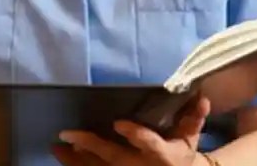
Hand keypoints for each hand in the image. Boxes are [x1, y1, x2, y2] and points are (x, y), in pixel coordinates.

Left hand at [53, 96, 210, 165]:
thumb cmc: (179, 153)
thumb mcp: (189, 138)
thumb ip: (193, 118)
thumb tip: (200, 97)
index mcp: (162, 154)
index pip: (149, 143)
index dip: (135, 135)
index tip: (118, 123)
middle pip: (114, 157)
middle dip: (91, 146)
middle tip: (68, 133)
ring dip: (76, 159)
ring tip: (56, 146)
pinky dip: (76, 165)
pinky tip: (60, 154)